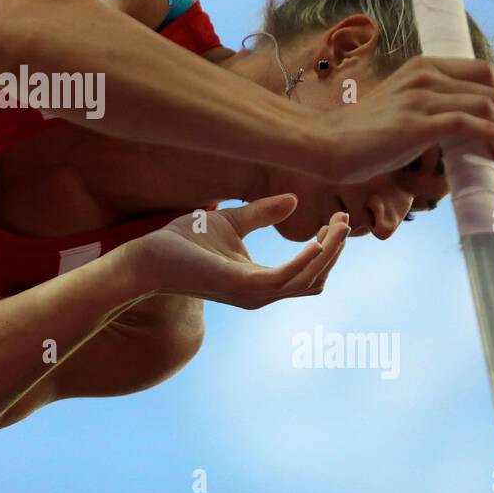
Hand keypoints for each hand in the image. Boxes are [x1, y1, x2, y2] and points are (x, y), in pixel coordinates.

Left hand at [123, 194, 349, 309]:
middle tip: (344, 219)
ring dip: (328, 252)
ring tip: (338, 224)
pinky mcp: (240, 286)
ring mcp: (252, 293)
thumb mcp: (231, 221)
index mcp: (260, 281)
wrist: (149, 255)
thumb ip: (261, 214)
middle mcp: (261, 293)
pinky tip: (318, 241)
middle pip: (316, 279)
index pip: (309, 273)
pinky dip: (306, 261)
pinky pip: (285, 278)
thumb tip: (293, 199)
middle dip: (335, 250)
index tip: (337, 220)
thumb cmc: (184, 241)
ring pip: (307, 280)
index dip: (328, 249)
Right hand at [313, 56, 493, 184]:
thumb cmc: (360, 133)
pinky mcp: (417, 123)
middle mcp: (424, 75)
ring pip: (484, 104)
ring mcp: (420, 97)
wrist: (325, 143)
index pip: (480, 70)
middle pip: (488, 85)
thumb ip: (429, 105)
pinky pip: (468, 123)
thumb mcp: (401, 106)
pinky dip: (492, 136)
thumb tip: (460, 125)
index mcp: (422, 66)